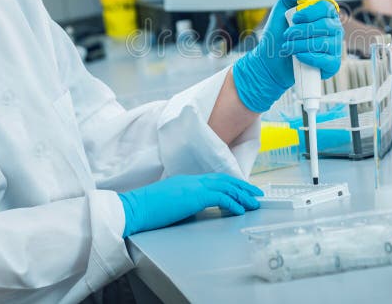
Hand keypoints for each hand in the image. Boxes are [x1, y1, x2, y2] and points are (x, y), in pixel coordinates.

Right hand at [118, 173, 262, 236]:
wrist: (134, 208)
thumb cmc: (148, 209)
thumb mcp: (171, 202)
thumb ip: (186, 202)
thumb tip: (195, 208)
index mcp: (188, 181)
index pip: (215, 179)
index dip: (232, 184)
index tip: (243, 191)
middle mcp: (194, 180)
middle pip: (225, 180)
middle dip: (243, 187)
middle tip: (256, 195)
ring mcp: (194, 187)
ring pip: (226, 187)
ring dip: (242, 196)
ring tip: (254, 203)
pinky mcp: (195, 196)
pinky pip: (221, 198)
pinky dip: (233, 203)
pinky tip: (240, 210)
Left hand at [233, 0, 343, 111]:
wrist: (271, 61)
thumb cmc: (278, 36)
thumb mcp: (280, 10)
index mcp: (325, 15)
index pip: (326, 7)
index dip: (310, 12)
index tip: (295, 18)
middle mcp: (334, 30)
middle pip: (324, 26)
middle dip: (299, 31)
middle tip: (287, 36)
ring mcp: (335, 48)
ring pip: (321, 43)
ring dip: (298, 45)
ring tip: (287, 47)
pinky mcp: (332, 65)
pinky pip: (324, 60)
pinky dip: (307, 57)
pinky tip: (297, 57)